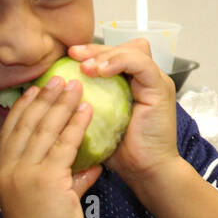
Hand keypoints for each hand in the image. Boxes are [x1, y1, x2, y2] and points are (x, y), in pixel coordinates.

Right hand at [0, 77, 100, 217]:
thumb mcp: (49, 202)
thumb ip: (67, 181)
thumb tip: (85, 169)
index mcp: (6, 172)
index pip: (11, 132)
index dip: (22, 109)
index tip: (33, 91)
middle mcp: (12, 169)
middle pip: (26, 124)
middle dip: (42, 98)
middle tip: (55, 78)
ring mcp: (27, 173)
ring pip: (44, 129)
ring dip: (60, 104)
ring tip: (72, 85)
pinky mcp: (47, 179)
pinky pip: (64, 145)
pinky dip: (76, 125)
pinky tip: (86, 110)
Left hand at [69, 40, 177, 189]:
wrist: (146, 171)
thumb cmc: (122, 153)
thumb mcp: (97, 121)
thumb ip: (86, 102)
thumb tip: (57, 90)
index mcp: (132, 84)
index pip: (114, 55)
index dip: (92, 52)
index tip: (67, 57)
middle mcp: (146, 79)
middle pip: (122, 47)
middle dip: (96, 49)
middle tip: (73, 55)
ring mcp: (155, 82)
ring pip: (132, 50)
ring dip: (106, 55)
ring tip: (86, 67)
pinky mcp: (160, 88)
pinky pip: (140, 64)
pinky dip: (119, 62)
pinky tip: (100, 72)